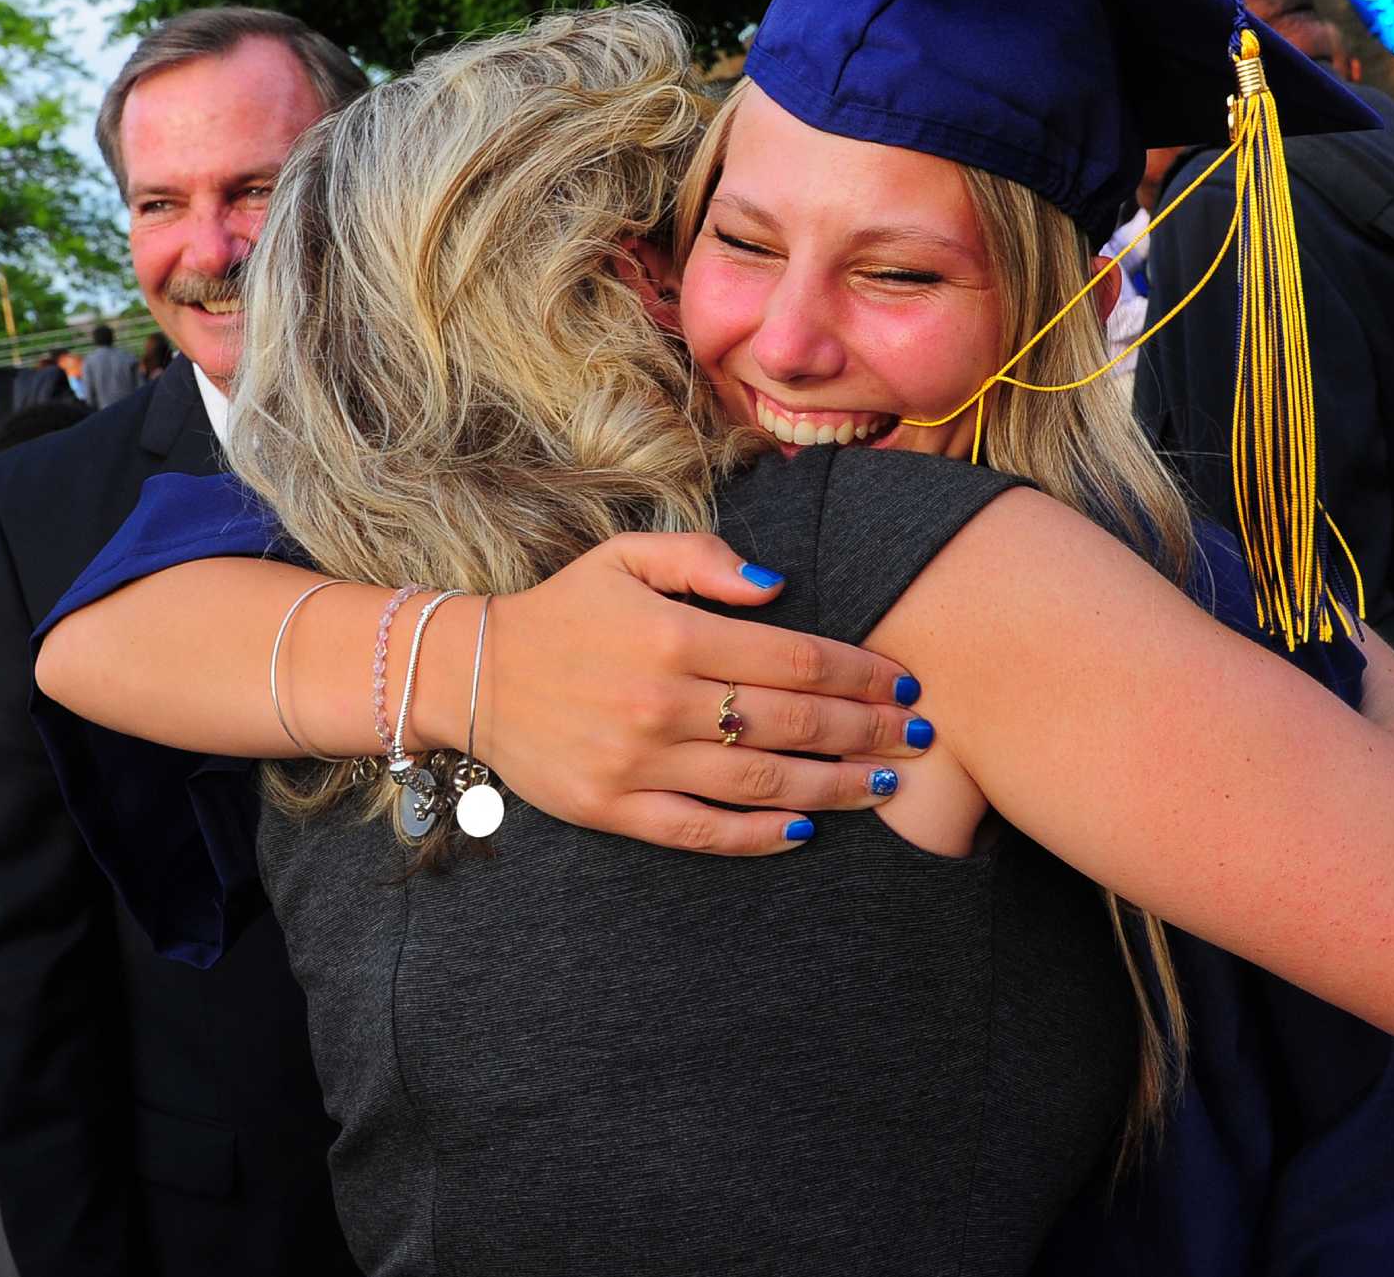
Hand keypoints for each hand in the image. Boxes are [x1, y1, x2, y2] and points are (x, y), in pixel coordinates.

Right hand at [477, 533, 929, 855]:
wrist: (473, 674)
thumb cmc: (566, 611)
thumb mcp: (626, 557)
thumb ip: (706, 562)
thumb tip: (779, 586)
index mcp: (672, 635)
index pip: (793, 659)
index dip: (859, 674)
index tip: (903, 684)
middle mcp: (661, 702)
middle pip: (792, 723)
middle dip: (867, 731)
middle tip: (919, 738)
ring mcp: (638, 762)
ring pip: (760, 782)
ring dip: (834, 786)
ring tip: (885, 784)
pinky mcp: (614, 809)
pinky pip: (702, 831)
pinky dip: (760, 836)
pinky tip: (807, 831)